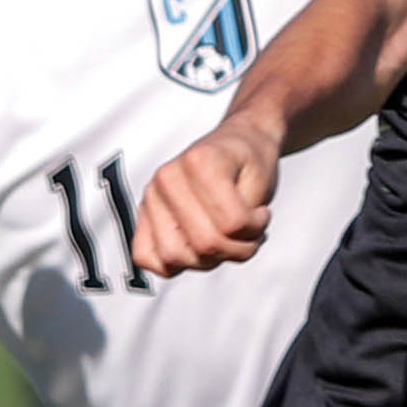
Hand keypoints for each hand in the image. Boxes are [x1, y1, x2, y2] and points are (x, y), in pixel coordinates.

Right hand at [133, 120, 280, 275]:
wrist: (238, 141)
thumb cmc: (250, 163)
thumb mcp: (263, 185)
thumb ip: (245, 221)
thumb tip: (217, 248)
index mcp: (200, 161)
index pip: (232, 224)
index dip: (256, 228)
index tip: (261, 214)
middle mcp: (167, 176)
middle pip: (204, 244)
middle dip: (235, 249)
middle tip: (247, 233)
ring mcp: (151, 195)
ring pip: (175, 257)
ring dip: (208, 259)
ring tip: (223, 239)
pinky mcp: (144, 214)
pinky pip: (146, 257)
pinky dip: (174, 264)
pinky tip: (196, 249)